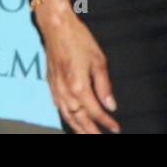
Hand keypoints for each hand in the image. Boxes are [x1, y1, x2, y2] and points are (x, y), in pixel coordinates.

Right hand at [36, 9, 119, 133]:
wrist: (56, 27)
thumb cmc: (79, 40)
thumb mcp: (98, 61)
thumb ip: (104, 86)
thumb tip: (111, 106)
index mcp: (79, 87)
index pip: (95, 112)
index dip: (106, 122)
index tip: (116, 128)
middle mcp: (65, 93)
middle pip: (79, 120)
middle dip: (91, 132)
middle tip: (102, 138)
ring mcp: (56, 90)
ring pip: (67, 117)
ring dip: (78, 128)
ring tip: (88, 135)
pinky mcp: (51, 85)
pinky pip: (59, 108)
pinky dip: (67, 118)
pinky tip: (73, 119)